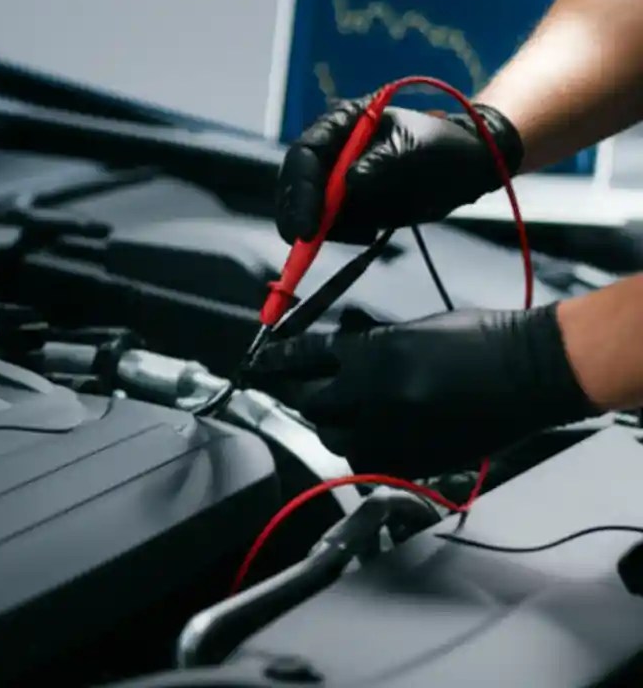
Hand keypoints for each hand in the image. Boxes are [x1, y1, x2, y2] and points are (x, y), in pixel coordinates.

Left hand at [246, 305, 596, 476]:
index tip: (259, 365)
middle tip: (299, 390)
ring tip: (341, 414)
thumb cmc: (483, 339)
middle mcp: (372, 395)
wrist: (533, 371)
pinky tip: (372, 435)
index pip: (302, 357)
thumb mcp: (414, 328)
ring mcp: (391, 432)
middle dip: (301, 394)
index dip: (276, 361)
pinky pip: (366, 462)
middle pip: (309, 402)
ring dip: (331, 425)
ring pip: (332, 438)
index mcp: (371, 353)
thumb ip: (369, 344)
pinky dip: (363, 449)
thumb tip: (339, 352)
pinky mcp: (413, 461)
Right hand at [275, 100, 523, 244]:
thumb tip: (350, 181)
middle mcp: (332, 151)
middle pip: (294, 184)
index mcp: (342, 123)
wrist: (469, 167)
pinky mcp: (347, 204)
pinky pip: (330, 226)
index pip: (305, 155)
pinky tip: (371, 233)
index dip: (300, 190)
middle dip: (298, 214)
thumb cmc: (445, 145)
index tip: (308, 225)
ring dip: (324, 229)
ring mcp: (336, 179)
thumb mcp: (416, 149)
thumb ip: (382, 162)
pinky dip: (342, 235)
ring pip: (308, 209)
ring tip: (367, 232)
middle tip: (308, 241)